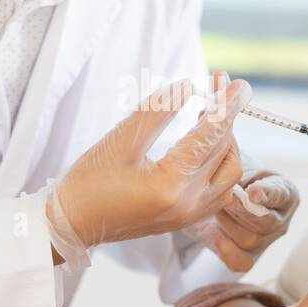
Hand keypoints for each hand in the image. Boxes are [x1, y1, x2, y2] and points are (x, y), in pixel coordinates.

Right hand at [53, 77, 251, 250]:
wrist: (72, 225)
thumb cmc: (88, 183)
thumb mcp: (119, 140)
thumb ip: (156, 111)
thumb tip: (187, 86)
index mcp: (171, 185)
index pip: (210, 135)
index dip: (225, 104)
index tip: (235, 81)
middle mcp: (188, 205)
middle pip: (225, 152)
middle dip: (226, 116)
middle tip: (219, 88)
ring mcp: (190, 216)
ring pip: (229, 174)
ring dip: (226, 142)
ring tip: (209, 116)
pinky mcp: (185, 220)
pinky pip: (220, 190)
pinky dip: (219, 163)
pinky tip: (205, 144)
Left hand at [181, 72, 299, 271]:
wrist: (212, 198)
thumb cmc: (220, 163)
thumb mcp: (221, 141)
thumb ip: (221, 116)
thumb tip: (220, 78)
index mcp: (280, 187)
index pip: (284, 192)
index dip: (270, 191)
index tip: (251, 188)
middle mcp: (277, 214)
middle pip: (268, 222)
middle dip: (243, 210)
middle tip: (223, 201)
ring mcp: (262, 238)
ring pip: (253, 241)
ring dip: (231, 227)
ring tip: (209, 215)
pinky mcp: (243, 254)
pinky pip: (241, 261)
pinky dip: (226, 250)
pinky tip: (209, 237)